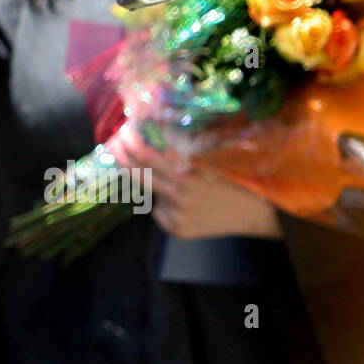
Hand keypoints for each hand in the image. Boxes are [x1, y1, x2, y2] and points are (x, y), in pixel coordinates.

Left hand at [109, 126, 280, 239]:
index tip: (121, 133)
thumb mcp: (207, 164)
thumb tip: (153, 139)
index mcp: (186, 178)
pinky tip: (185, 205)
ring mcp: (176, 217)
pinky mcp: (177, 231)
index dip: (131, 144)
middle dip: (122, 159)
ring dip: (154, 185)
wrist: (251, 214)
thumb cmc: (230, 182)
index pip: (148, 158)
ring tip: (177, 183)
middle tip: (112, 146)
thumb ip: (181, 156)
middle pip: (139, 176)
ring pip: (149, 196)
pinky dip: (165, 205)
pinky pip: (159, 213)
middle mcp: (178, 199)